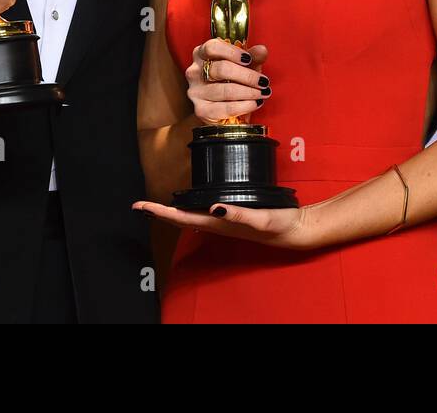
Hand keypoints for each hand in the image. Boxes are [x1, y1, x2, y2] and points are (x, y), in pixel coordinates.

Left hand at [132, 199, 317, 249]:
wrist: (295, 231)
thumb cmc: (279, 225)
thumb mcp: (261, 217)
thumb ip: (238, 214)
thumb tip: (214, 208)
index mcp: (218, 223)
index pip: (181, 217)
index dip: (159, 212)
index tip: (140, 206)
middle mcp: (217, 223)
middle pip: (180, 219)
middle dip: (159, 213)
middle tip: (140, 205)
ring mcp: (223, 222)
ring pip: (189, 218)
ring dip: (171, 212)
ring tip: (156, 206)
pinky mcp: (231, 218)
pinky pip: (203, 214)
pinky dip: (189, 209)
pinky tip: (190, 205)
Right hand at [186, 37, 270, 122]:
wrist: (222, 111)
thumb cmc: (232, 82)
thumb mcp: (244, 66)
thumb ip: (253, 57)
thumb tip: (261, 50)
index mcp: (202, 54)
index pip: (212, 47)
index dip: (232, 52)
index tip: (249, 59)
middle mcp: (195, 71)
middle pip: (221, 69)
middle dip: (247, 76)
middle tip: (263, 81)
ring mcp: (196, 92)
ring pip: (225, 90)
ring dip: (249, 92)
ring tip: (263, 93)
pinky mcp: (201, 110)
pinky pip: (226, 108)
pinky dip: (244, 106)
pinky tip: (255, 103)